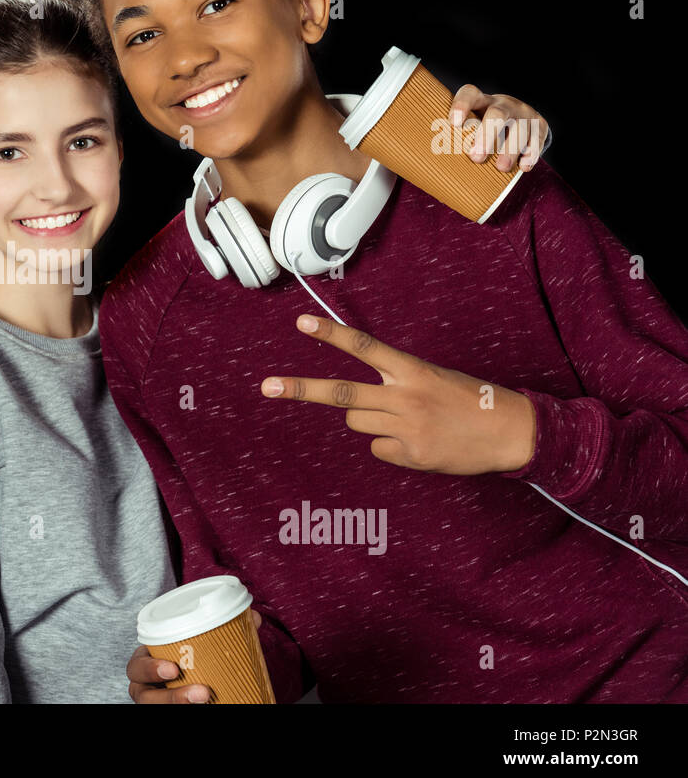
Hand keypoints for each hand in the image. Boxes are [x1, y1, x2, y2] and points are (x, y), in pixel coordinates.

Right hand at [127, 612, 268, 704]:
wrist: (186, 675)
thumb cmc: (182, 654)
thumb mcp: (188, 640)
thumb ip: (217, 627)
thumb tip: (252, 617)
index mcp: (143, 662)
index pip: (136, 667)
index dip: (149, 668)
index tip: (174, 668)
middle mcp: (145, 687)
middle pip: (147, 697)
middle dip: (172, 697)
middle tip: (203, 693)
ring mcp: (155, 702)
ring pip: (158, 708)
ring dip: (181, 705)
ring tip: (207, 701)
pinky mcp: (167, 708)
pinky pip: (172, 712)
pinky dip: (187, 710)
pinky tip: (208, 708)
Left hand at [261, 315, 535, 475]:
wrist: (511, 433)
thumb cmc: (470, 401)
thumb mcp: (432, 379)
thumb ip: (394, 385)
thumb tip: (357, 407)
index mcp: (412, 370)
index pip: (364, 347)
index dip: (331, 334)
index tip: (302, 322)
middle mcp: (404, 397)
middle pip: (341, 394)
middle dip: (300, 389)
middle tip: (267, 386)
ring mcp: (405, 427)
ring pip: (357, 422)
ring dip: (370, 420)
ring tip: (409, 420)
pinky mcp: (410, 455)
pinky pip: (379, 448)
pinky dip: (391, 446)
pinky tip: (420, 442)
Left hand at [448, 84, 548, 172]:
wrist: (518, 119)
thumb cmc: (483, 127)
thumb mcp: (471, 125)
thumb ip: (456, 137)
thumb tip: (434, 163)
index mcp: (481, 102)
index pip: (470, 94)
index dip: (461, 105)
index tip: (453, 123)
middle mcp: (503, 104)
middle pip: (497, 114)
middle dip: (488, 134)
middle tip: (477, 157)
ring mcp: (523, 113)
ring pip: (520, 128)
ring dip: (510, 149)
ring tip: (501, 168)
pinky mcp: (539, 125)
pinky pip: (537, 138)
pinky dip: (531, 154)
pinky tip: (523, 167)